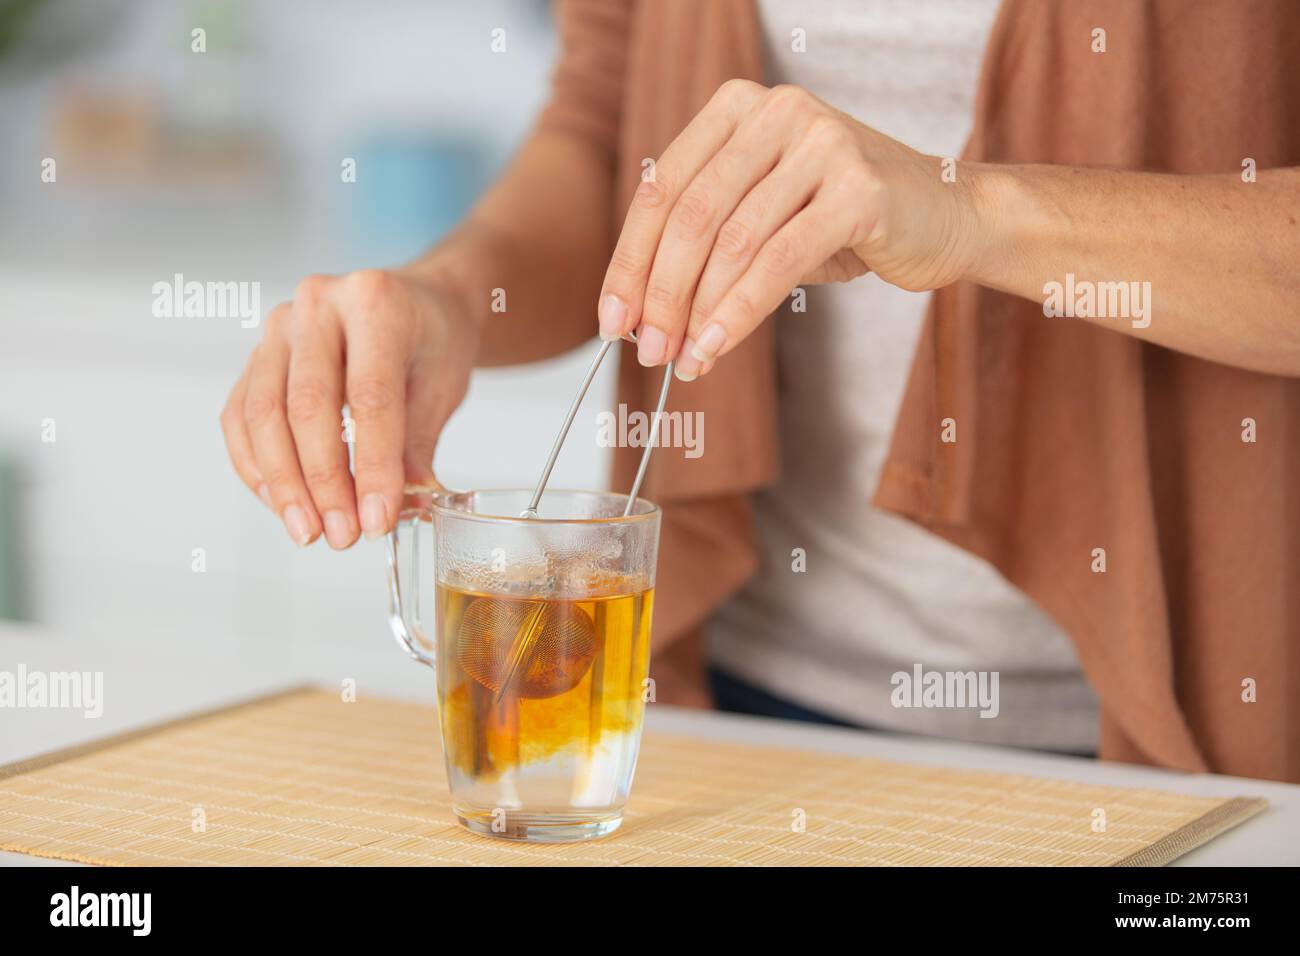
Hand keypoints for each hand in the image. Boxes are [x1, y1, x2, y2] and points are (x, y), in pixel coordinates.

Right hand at [220, 268, 477, 548]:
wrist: (418, 303)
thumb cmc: (433, 340)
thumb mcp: (443, 387)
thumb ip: (416, 447)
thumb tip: (400, 511)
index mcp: (375, 302)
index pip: (368, 396)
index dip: (372, 466)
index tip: (377, 520)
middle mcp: (319, 304)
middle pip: (307, 406)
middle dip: (324, 483)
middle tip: (342, 535)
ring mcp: (279, 327)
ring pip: (263, 415)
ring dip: (284, 484)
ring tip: (310, 531)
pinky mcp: (257, 355)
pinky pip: (240, 417)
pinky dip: (257, 467)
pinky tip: (282, 503)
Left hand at [595, 80, 981, 379]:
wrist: (948, 216)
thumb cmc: (846, 221)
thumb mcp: (764, 218)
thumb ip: (707, 245)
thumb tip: (640, 315)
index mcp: (738, 109)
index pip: (662, 189)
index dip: (629, 261)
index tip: (611, 322)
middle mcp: (777, 112)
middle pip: (690, 214)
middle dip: (660, 293)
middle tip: (648, 351)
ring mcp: (821, 142)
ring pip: (732, 241)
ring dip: (698, 312)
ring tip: (683, 359)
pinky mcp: (859, 188)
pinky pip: (780, 260)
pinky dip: (740, 311)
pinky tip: (718, 347)